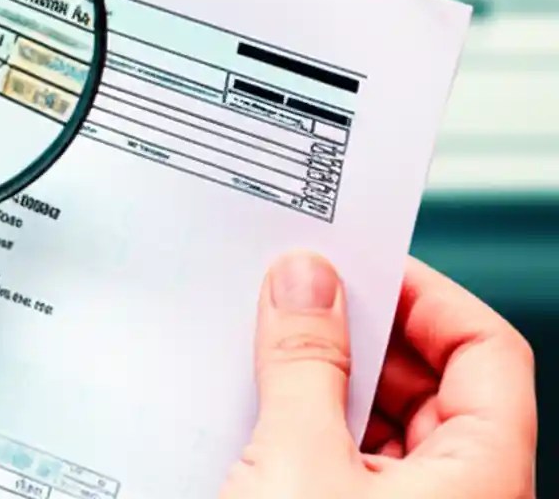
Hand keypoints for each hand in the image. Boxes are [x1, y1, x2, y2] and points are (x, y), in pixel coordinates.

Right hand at [222, 252, 536, 497]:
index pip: (487, 350)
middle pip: (435, 386)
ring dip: (327, 387)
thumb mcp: (295, 459)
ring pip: (387, 429)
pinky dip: (309, 434)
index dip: (426, 297)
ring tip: (267, 360)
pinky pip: (350, 468)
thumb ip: (303, 362)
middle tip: (297, 303)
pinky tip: (257, 418)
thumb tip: (305, 282)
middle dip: (363, 339)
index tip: (361, 268)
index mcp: (485, 478)